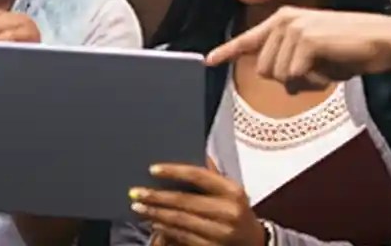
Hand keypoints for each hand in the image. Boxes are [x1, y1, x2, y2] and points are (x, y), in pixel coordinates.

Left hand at [129, 162, 265, 245]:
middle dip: (157, 197)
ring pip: (181, 221)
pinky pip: (183, 238)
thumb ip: (213, 175)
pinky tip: (154, 224)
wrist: (254, 243)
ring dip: (156, 214)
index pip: (199, 176)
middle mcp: (229, 212)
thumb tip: (196, 153)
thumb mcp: (232, 191)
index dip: (174, 171)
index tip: (153, 169)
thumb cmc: (238, 211)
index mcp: (233, 191)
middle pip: (185, 201)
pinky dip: (166, 230)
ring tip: (139, 208)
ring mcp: (221, 233)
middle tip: (136, 193)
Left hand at [205, 7, 390, 90]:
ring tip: (326, 65)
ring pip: (278, 76)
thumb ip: (292, 65)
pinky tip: (330, 68)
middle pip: (264, 70)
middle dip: (289, 79)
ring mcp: (293, 29)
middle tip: (317, 70)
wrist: (382, 40)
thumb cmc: (351, 50)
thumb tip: (281, 83)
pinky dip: (314, 82)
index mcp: (284, 20)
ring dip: (303, 81)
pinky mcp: (305, 40)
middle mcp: (284, 21)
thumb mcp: (315, 57)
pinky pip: (294, 77)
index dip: (227, 52)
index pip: (248, 39)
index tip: (208, 60)